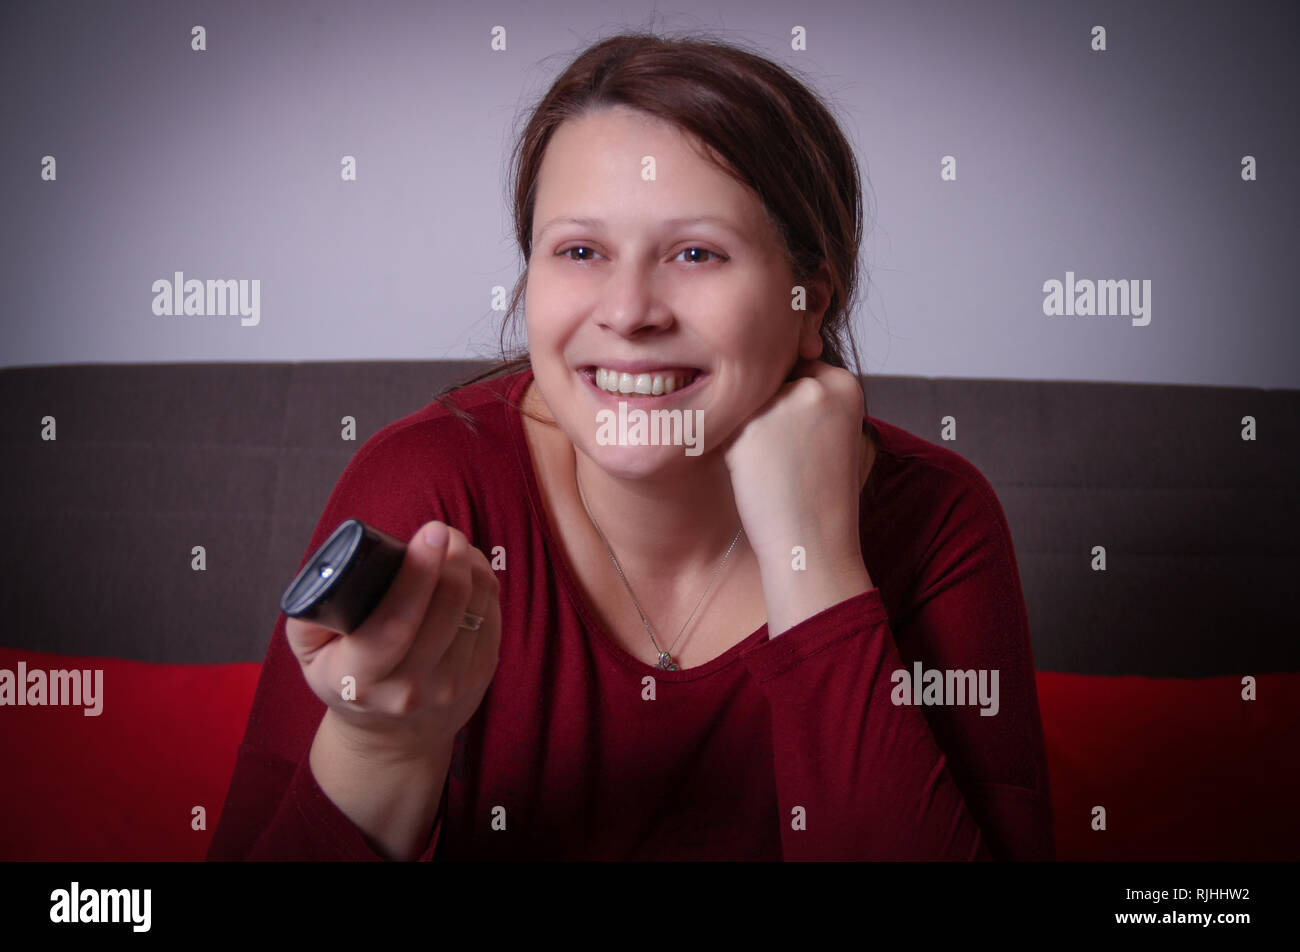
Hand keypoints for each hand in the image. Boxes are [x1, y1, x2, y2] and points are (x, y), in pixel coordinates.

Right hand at [285, 521, 501, 762]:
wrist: (388, 736)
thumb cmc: (344, 675)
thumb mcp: (310, 650)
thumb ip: (313, 608)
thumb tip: (342, 565)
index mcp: (360, 678)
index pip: (395, 625)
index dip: (418, 575)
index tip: (430, 533)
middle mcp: (410, 688)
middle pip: (446, 609)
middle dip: (452, 558)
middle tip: (442, 530)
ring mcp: (451, 685)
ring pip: (476, 607)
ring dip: (470, 565)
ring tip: (453, 545)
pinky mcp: (482, 677)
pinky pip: (492, 615)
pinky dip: (483, 584)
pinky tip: (467, 570)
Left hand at [721, 358, 865, 559]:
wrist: (813, 544)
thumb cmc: (820, 493)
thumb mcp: (834, 430)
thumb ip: (810, 394)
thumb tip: (769, 365)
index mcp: (845, 384)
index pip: (800, 368)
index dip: (792, 405)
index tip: (802, 441)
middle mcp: (816, 386)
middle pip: (770, 383)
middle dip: (770, 416)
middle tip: (788, 459)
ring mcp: (782, 405)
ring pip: (746, 404)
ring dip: (749, 432)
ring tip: (774, 469)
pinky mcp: (748, 429)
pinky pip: (726, 426)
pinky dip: (734, 451)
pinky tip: (757, 476)